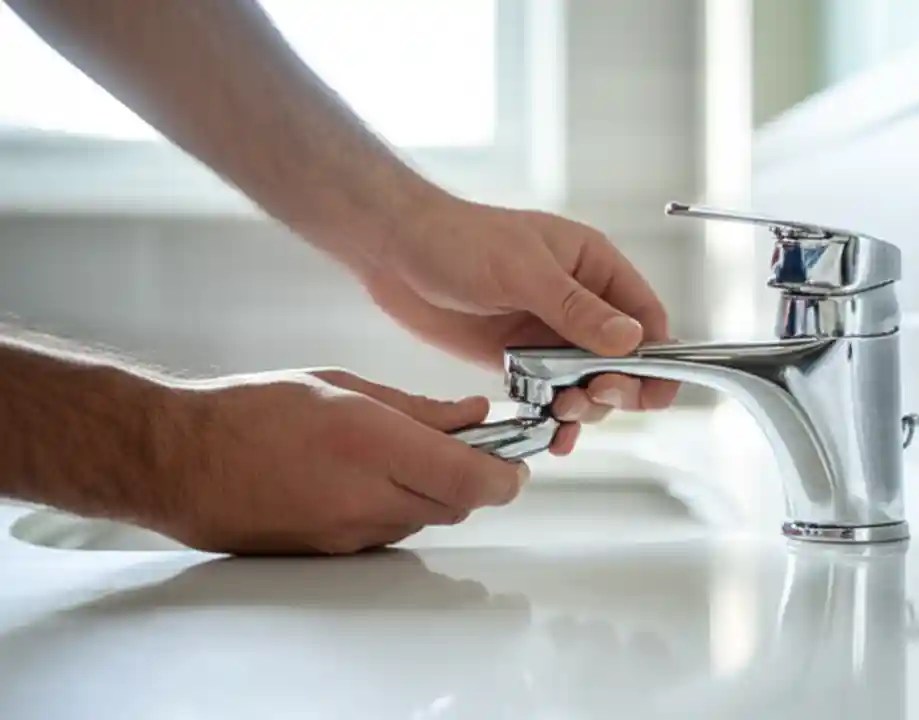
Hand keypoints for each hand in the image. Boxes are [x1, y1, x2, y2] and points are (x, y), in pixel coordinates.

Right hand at [149, 368, 524, 554]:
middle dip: (476, 480)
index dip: (508, 475)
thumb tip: (475, 413)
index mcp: (374, 443)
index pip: (474, 480)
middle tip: (471, 448)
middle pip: (459, 505)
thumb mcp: (341, 384)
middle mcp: (368, 496)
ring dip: (435, 492)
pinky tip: (368, 477)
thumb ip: (418, 407)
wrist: (177, 461)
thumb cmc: (250, 411)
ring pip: (426, 519)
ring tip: (405, 454)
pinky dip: (399, 507)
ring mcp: (349, 532)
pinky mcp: (332, 552)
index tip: (516, 458)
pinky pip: (390, 533)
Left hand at [359, 197, 678, 453]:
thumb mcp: (523, 271)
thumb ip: (576, 309)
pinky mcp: (520, 360)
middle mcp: (580, 303)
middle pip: (624, 359)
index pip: (646, 315)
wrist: (395, 252)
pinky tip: (553, 434)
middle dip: (617, 387)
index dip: (658, 356)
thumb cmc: (458, 240)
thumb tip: (630, 339)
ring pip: (590, 384)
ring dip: (585, 407)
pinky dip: (557, 418)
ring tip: (562, 413)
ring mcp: (550, 334)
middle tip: (593, 397)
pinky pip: (552, 396)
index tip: (656, 392)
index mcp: (594, 266)